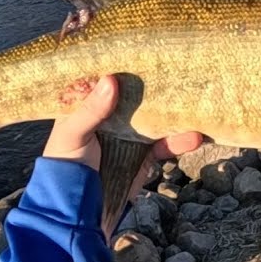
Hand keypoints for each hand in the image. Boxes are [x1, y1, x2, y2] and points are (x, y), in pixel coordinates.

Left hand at [43, 75, 202, 230]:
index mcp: (89, 106)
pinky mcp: (144, 156)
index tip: (147, 47)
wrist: (75, 214)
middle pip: (139, 95)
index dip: (125, 65)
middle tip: (183, 66)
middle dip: (158, 84)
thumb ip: (92, 109)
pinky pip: (166, 144)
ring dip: (176, 112)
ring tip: (196, 101)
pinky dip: (181, 140)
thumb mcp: (73, 134)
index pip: (109, 79)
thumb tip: (113, 79)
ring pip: (157, 117)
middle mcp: (112, 117)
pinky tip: (195, 135)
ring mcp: (130, 136)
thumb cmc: (64, 168)